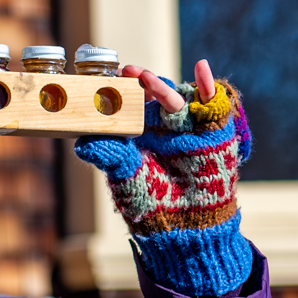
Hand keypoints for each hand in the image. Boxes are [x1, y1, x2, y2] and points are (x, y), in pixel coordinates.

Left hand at [72, 58, 252, 296]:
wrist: (189, 230)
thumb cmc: (152, 206)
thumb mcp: (126, 179)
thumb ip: (109, 156)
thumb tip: (82, 144)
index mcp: (140, 132)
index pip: (130, 102)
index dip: (121, 88)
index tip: (112, 77)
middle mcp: (164, 125)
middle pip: (153, 94)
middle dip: (141, 82)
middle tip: (129, 72)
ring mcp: (190, 126)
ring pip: (178, 97)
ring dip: (163, 86)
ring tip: (148, 79)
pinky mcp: (215, 130)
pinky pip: (213, 104)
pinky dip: (207, 85)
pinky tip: (201, 67)